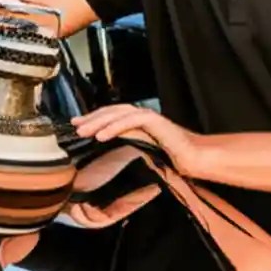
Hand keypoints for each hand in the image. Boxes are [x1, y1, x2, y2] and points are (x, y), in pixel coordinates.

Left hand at [72, 104, 203, 175]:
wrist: (195, 158)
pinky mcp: (155, 121)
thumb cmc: (174, 157)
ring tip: (82, 131)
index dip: (93, 118)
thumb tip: (108, 151)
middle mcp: (141, 115)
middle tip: (74, 126)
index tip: (76, 124)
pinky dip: (114, 128)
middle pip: (111, 111)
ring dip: (98, 122)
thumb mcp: (144, 150)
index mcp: (138, 120)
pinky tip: (101, 136)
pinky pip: (129, 122)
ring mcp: (148, 116)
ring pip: (117, 114)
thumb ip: (129, 145)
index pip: (111, 115)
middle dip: (91, 118)